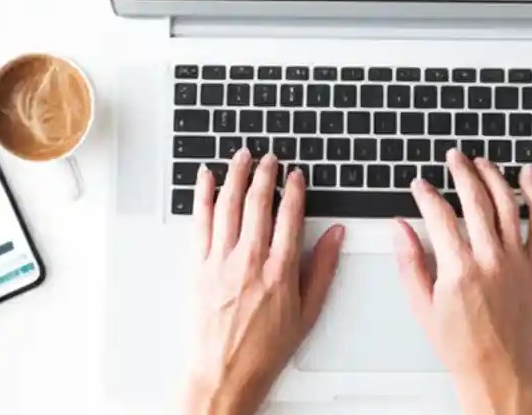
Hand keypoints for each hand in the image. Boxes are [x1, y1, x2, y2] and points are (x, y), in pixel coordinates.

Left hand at [180, 150, 344, 414]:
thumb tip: (336, 235)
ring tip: (241, 156)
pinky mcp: (196, 266)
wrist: (222, 374)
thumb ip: (323, 269)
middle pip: (258, 202)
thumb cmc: (263, 350)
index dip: (294, 189)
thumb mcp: (307, 313)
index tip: (295, 175)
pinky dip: (203, 195)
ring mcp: (219, 260)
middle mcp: (249, 260)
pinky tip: (206, 179)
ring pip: (228, 204)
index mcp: (280, 270)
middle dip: (265, 173)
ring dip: (235, 175)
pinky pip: (200, 220)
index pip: (290, 215)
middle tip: (269, 158)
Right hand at [395, 150, 531, 414]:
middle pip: (475, 200)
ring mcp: (517, 261)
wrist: (497, 370)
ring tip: (482, 162)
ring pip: (508, 204)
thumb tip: (401, 228)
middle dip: (461, 172)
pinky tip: (529, 177)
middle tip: (453, 158)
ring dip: (494, 176)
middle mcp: (490, 260)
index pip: (439, 215)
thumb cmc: (461, 344)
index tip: (420, 185)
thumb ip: (410, 262)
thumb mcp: (422, 305)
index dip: (426, 194)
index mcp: (459, 270)